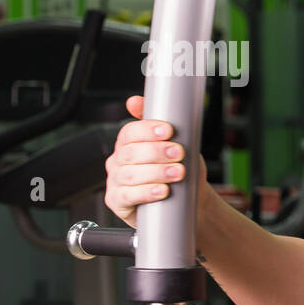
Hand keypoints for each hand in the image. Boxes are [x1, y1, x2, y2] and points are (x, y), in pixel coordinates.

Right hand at [104, 95, 207, 228]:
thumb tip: (134, 101)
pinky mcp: (118, 203)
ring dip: (157, 172)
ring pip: (130, 175)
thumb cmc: (179, 171)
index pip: (129, 132)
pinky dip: (147, 192)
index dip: (148, 129)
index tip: (168, 131)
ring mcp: (116, 183)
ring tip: (178, 172)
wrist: (187, 202)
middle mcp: (118, 162)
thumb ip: (159, 122)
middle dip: (157, 152)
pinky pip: (128, 196)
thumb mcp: (174, 143)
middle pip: (130, 153)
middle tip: (179, 153)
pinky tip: (162, 190)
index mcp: (127, 145)